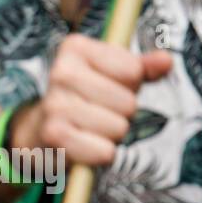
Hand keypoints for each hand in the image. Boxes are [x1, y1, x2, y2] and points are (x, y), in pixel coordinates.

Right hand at [11, 33, 172, 165]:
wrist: (36, 134)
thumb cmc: (80, 101)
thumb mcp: (110, 75)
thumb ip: (141, 67)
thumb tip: (165, 61)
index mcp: (75, 48)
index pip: (133, 70)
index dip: (129, 85)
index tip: (106, 88)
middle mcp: (60, 72)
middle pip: (128, 102)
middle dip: (121, 114)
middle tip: (96, 114)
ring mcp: (54, 104)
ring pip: (119, 128)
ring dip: (110, 136)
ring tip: (88, 130)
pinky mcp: (54, 135)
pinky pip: (104, 151)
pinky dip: (100, 154)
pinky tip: (82, 147)